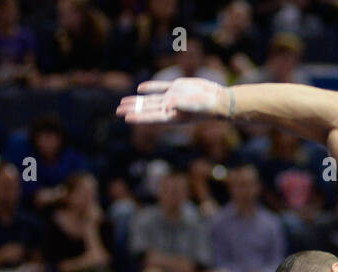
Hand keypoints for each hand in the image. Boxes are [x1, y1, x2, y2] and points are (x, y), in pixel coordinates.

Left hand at [116, 78, 231, 124]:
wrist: (220, 100)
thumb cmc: (209, 106)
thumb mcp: (194, 106)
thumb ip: (181, 104)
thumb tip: (168, 104)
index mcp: (173, 116)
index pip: (152, 117)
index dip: (138, 117)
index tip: (126, 118)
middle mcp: (171, 108)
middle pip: (147, 109)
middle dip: (133, 109)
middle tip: (117, 111)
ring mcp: (173, 98)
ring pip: (151, 100)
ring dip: (138, 101)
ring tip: (124, 102)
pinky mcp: (177, 88)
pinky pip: (160, 88)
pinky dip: (150, 88)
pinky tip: (140, 89)